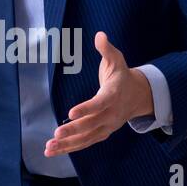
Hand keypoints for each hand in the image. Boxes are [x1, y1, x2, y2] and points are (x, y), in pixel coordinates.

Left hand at [44, 31, 153, 156]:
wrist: (138, 96)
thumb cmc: (122, 75)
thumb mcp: (117, 60)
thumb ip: (107, 49)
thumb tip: (100, 35)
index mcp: (114, 95)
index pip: (100, 103)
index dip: (87, 108)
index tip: (71, 112)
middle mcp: (111, 114)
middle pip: (92, 124)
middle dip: (74, 130)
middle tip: (56, 133)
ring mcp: (107, 126)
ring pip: (87, 138)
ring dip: (67, 144)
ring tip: (49, 147)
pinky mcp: (101, 134)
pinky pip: (84, 143)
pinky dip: (68, 148)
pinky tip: (52, 150)